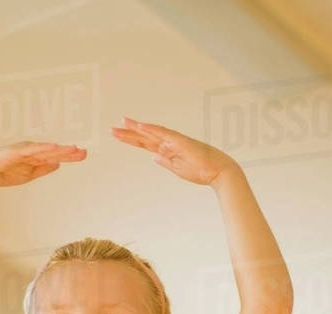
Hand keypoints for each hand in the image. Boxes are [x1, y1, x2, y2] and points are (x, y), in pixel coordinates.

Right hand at [0, 140, 85, 187]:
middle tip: (84, 152)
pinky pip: (32, 150)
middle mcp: (33, 151)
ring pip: (46, 150)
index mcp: (36, 157)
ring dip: (60, 149)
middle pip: (55, 152)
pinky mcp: (18, 151)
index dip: (69, 156)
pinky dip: (43, 148)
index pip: (56, 156)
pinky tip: (54, 147)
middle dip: (69, 152)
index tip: (83, 155)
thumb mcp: (30, 174)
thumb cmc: (7, 172)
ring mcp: (26, 150)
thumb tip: (58, 164)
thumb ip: (43, 169)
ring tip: (73, 149)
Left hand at [110, 117, 234, 185]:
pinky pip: (164, 134)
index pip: (146, 144)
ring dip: (136, 129)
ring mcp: (175, 141)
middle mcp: (169, 143)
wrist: (219, 172)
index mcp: (168, 151)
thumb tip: (153, 157)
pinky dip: (152, 129)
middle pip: (145, 137)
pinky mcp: (181, 142)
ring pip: (152, 133)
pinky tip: (140, 126)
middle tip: (112, 129)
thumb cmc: (202, 171)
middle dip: (128, 134)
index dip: (132, 140)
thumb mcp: (178, 169)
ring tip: (122, 123)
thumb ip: (166, 162)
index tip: (118, 136)